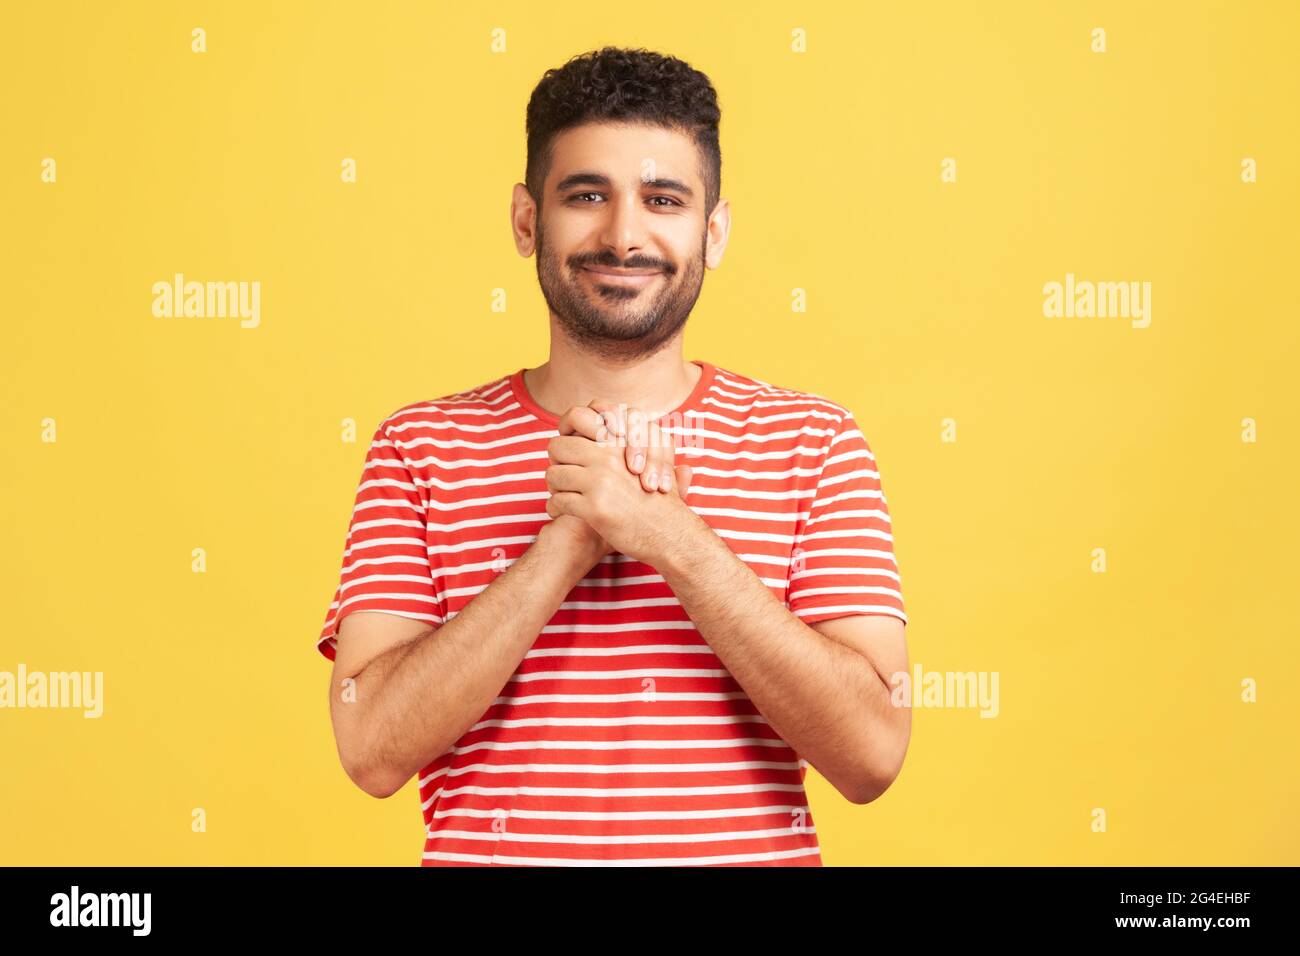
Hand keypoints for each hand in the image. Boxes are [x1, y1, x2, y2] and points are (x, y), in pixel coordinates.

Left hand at [544, 415, 695, 564]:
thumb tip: (609, 427)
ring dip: (553, 487)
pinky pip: (558, 501)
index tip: (567, 450)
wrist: (669, 533)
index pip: (577, 416)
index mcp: (619, 441)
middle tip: (560, 475)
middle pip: (557, 446)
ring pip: (553, 474)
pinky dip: (554, 508)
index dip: (566, 432)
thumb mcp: (652, 459)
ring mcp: (600, 481)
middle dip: (555, 462)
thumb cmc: (658, 500)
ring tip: (561, 495)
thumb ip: (628, 443)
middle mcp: (608, 456)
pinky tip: (560, 513)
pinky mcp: (594, 507)